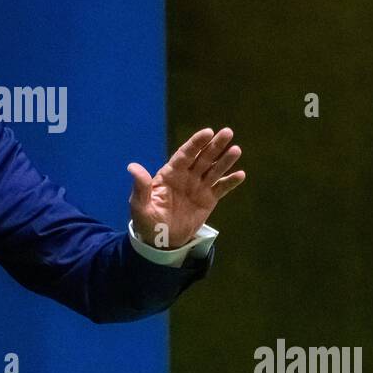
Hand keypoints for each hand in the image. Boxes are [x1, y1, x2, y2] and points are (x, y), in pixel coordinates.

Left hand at [128, 127, 244, 247]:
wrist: (162, 241)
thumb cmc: (148, 222)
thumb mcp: (140, 206)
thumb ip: (141, 187)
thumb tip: (132, 167)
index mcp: (170, 174)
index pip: (185, 155)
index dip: (196, 143)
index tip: (208, 132)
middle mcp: (187, 176)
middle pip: (203, 157)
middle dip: (215, 145)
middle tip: (228, 132)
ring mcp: (199, 187)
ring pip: (214, 170)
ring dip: (225, 160)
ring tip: (236, 150)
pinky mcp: (208, 200)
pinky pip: (221, 188)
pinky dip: (230, 182)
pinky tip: (240, 174)